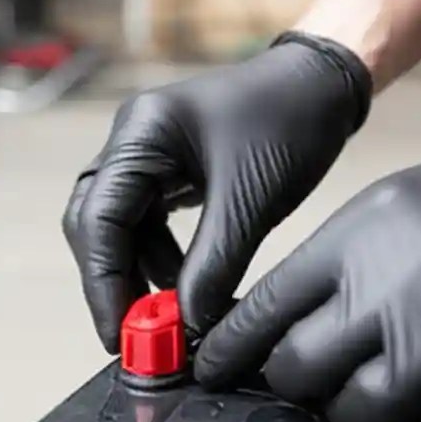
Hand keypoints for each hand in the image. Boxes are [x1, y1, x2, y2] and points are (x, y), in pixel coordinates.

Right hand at [63, 32, 371, 351]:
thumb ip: (213, 265)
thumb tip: (186, 325)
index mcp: (141, 133)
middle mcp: (133, 141)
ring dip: (140, 276)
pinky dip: (163, 262)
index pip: (97, 218)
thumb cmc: (291, 121)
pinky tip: (186, 289)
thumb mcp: (252, 201)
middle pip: (95, 224)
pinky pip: (150, 225)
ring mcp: (148, 155)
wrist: (326, 85)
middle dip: (112, 282)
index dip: (103, 283)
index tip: (118, 334)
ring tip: (168, 320)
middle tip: (135, 336)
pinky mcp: (171, 172)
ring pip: (121, 229)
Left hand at [195, 89, 420, 421]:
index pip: (264, 311)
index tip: (214, 373)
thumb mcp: (397, 201)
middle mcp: (393, 288)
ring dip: (358, 418)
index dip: (232, 352)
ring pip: (360, 415)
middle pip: (300, 371)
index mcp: (359, 238)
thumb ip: (339, 261)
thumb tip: (281, 323)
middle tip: (313, 383)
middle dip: (296, 384)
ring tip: (375, 399)